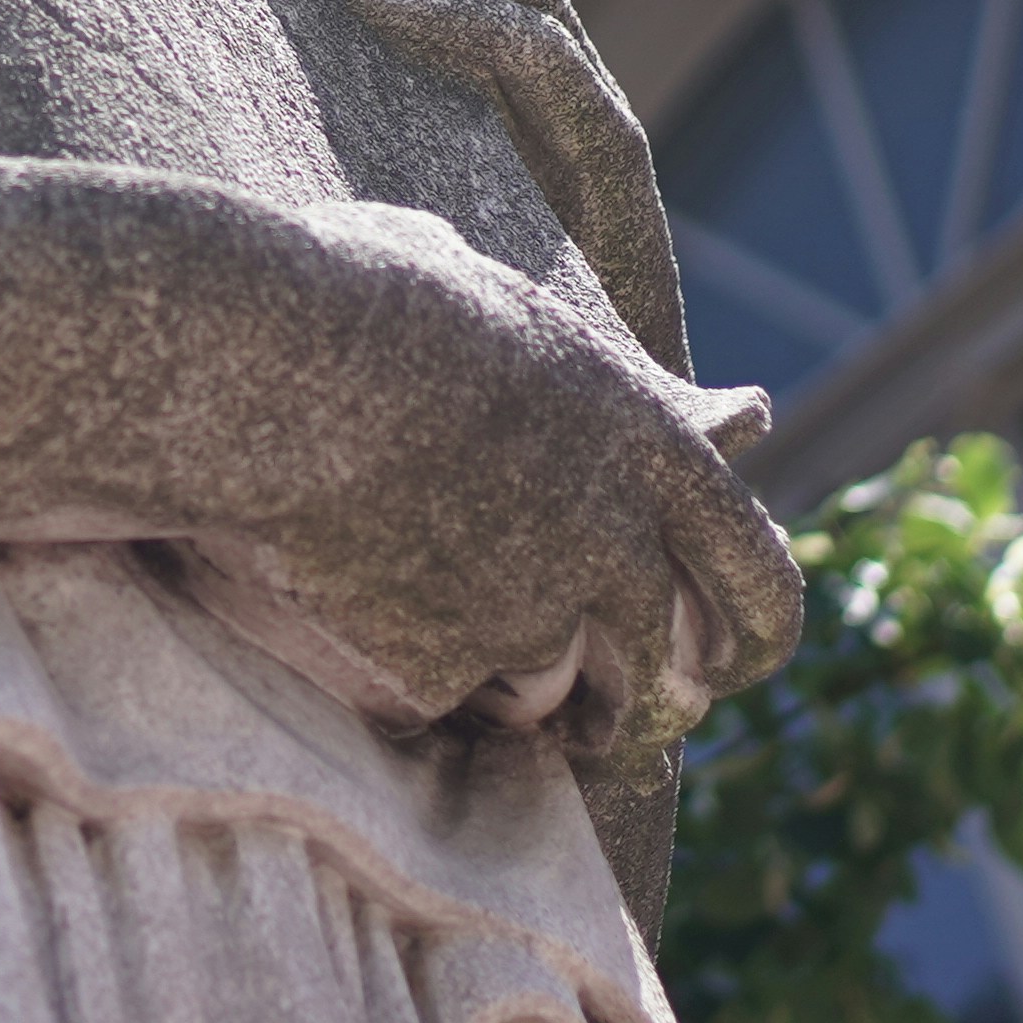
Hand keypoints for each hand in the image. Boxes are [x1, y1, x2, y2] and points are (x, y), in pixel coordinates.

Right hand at [222, 199, 796, 745]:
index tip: (730, 661)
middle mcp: (611, 542)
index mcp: (647, 445)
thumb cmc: (361, 297)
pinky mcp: (442, 664)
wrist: (265, 366)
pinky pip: (437, 698)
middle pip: (668, 668)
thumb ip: (560, 360)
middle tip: (620, 725)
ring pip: (553, 698)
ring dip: (524, 700)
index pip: (757, 570)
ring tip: (470, 673)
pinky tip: (359, 632)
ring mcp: (529, 614)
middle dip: (653, 707)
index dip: (754, 630)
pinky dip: (405, 680)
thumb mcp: (490, 298)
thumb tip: (602, 346)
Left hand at [236, 0, 687, 384]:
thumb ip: (320, 56)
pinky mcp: (605, 155)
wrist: (570, 391)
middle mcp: (546, 26)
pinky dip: (451, 12)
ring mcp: (581, 87)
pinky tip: (370, 4)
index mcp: (490, 5)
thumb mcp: (356, 139)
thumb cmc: (440, 275)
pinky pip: (537, 48)